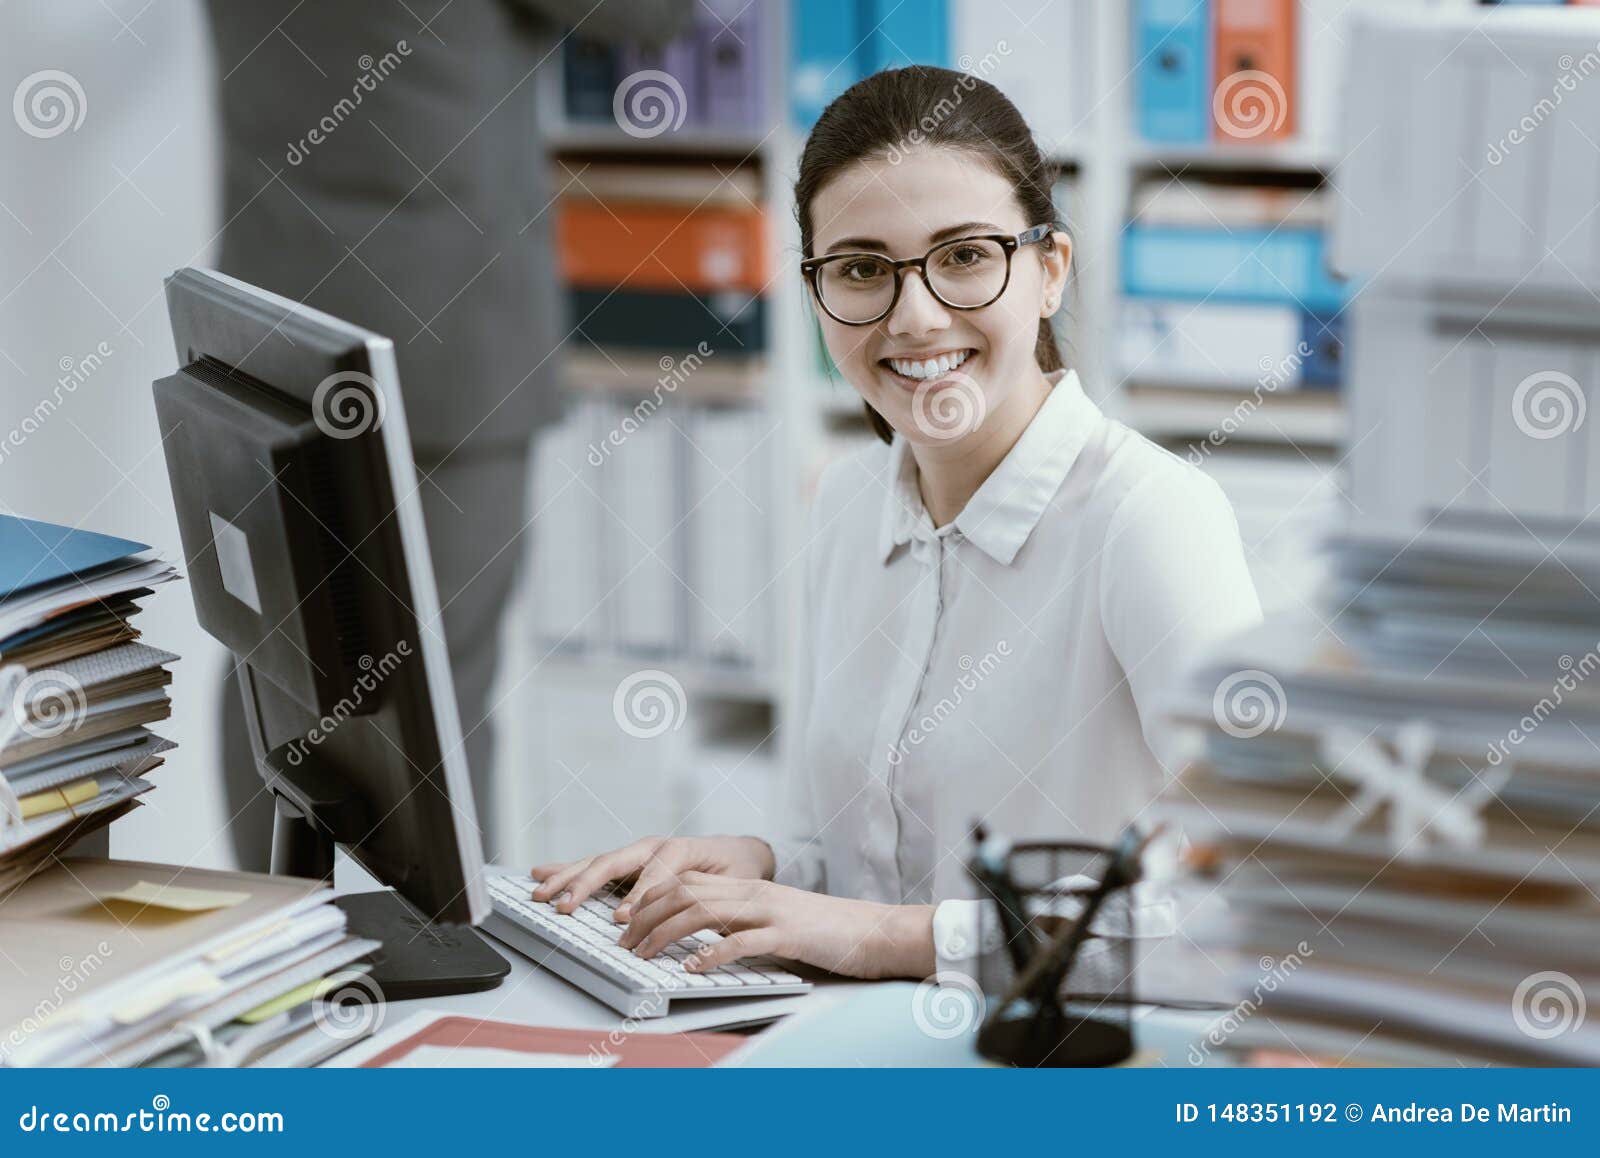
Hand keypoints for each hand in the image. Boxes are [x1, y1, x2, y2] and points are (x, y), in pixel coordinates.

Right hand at [529, 835, 774, 919]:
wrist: (738, 853)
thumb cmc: (734, 870)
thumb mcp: (730, 883)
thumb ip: (700, 894)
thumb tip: (658, 914)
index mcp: (680, 849)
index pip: (654, 872)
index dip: (638, 895)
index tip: (621, 918)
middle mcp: (652, 847)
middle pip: (614, 862)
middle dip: (586, 884)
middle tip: (563, 906)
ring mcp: (636, 854)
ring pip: (597, 863)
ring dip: (567, 877)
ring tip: (539, 890)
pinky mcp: (627, 864)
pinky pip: (594, 865)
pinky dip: (567, 869)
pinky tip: (541, 872)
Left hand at [617, 872, 935, 979]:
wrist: (874, 932)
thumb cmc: (824, 931)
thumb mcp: (772, 920)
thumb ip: (737, 921)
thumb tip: (695, 937)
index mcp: (748, 887)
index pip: (685, 881)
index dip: (649, 899)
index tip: (626, 922)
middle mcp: (753, 893)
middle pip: (685, 892)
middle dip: (646, 917)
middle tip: (623, 942)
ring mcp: (770, 912)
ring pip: (703, 912)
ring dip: (666, 934)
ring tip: (644, 953)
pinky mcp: (787, 935)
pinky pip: (741, 942)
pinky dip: (710, 954)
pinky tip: (691, 967)